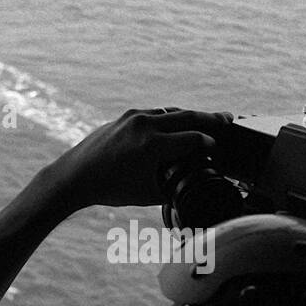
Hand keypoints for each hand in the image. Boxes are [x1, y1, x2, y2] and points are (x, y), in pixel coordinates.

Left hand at [54, 107, 230, 209]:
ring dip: (190, 115)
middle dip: (210, 118)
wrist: (76, 175)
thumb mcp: (147, 193)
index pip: (192, 139)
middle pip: (187, 116)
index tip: (216, 148)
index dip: (209, 144)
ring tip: (208, 119)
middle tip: (229, 118)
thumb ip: (172, 185)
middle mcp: (144, 126)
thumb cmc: (110, 188)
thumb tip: (189, 181)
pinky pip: (156, 113)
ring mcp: (134, 117)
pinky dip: (172, 117)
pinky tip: (179, 121)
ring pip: (171, 112)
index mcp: (152, 146)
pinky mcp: (126, 117)